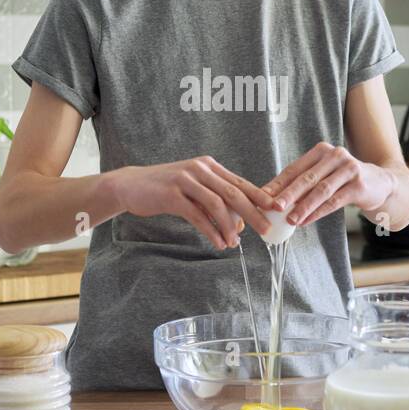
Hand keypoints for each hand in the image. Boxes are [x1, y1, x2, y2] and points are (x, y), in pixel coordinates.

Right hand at [113, 156, 275, 250]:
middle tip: (266, 230)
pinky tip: (218, 243)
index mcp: (209, 166)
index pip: (240, 183)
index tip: (277, 209)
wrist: (131, 185)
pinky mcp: (172, 194)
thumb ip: (216, 202)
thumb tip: (240, 225)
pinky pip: (197, 215)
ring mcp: (185, 180)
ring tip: (234, 243)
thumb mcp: (194, 190)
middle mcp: (200, 169)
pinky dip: (210, 230)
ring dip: (229, 226)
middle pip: (233, 193)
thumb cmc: (166, 190)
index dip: (260, 196)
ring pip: (217, 204)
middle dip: (253, 213)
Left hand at [261, 142, 396, 226]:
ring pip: (321, 190)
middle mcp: (335, 156)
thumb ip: (302, 184)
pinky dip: (319, 212)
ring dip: (304, 206)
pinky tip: (307, 221)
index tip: (263, 198)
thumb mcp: (324, 176)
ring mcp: (349, 169)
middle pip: (307, 178)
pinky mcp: (359, 185)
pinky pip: (335, 201)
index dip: (278, 184)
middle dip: (288, 194)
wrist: (380, 184)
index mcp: (321, 151)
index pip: (295, 169)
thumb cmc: (344, 181)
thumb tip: (271, 198)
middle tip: (274, 207)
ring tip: (290, 219)